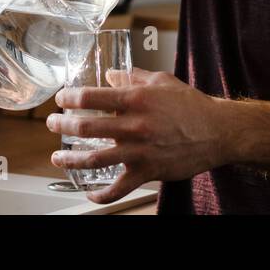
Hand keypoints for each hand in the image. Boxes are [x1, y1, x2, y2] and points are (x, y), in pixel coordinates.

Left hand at [46, 67, 228, 203]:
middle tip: (52, 123)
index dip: (70, 97)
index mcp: (137, 99)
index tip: (61, 98)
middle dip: (62, 124)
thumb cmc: (191, 105)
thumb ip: (133, 76)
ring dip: (71, 159)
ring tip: (58, 157)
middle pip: (87, 126)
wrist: (217, 131)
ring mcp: (140, 151)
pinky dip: (101, 195)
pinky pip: (118, 188)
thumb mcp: (161, 81)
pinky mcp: (148, 171)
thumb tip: (111, 74)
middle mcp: (135, 125)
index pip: (92, 96)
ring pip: (95, 159)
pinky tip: (89, 193)